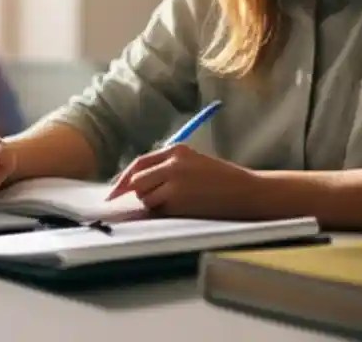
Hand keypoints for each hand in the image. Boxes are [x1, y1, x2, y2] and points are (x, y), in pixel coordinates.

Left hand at [106, 145, 260, 218]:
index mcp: (177, 150)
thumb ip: (167, 168)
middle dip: (138, 193)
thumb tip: (137, 183)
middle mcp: (172, 163)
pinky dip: (165, 212)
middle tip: (149, 202)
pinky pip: (159, 210)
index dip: (124, 179)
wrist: (246, 192)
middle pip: (137, 180)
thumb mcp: (193, 162)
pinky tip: (185, 208)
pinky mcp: (178, 201)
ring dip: (154, 203)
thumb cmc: (222, 180)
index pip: (139, 163)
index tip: (114, 192)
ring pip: (145, 197)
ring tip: (179, 202)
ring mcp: (174, 182)